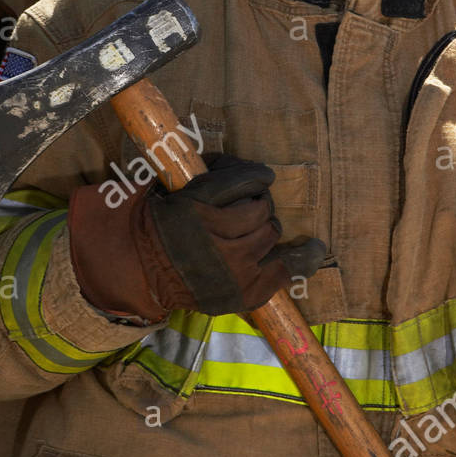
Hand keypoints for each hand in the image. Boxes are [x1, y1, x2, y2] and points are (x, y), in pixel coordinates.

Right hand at [69, 154, 325, 320]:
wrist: (141, 274)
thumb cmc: (156, 226)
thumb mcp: (168, 188)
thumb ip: (205, 172)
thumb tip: (239, 164)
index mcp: (196, 207)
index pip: (245, 179)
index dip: (256, 176)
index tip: (261, 178)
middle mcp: (218, 237)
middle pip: (262, 208)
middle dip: (257, 205)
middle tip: (247, 211)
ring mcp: (234, 268)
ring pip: (271, 233)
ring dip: (265, 228)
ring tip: (256, 231)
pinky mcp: (245, 292)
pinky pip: (284, 270)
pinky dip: (301, 258)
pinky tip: (314, 248)